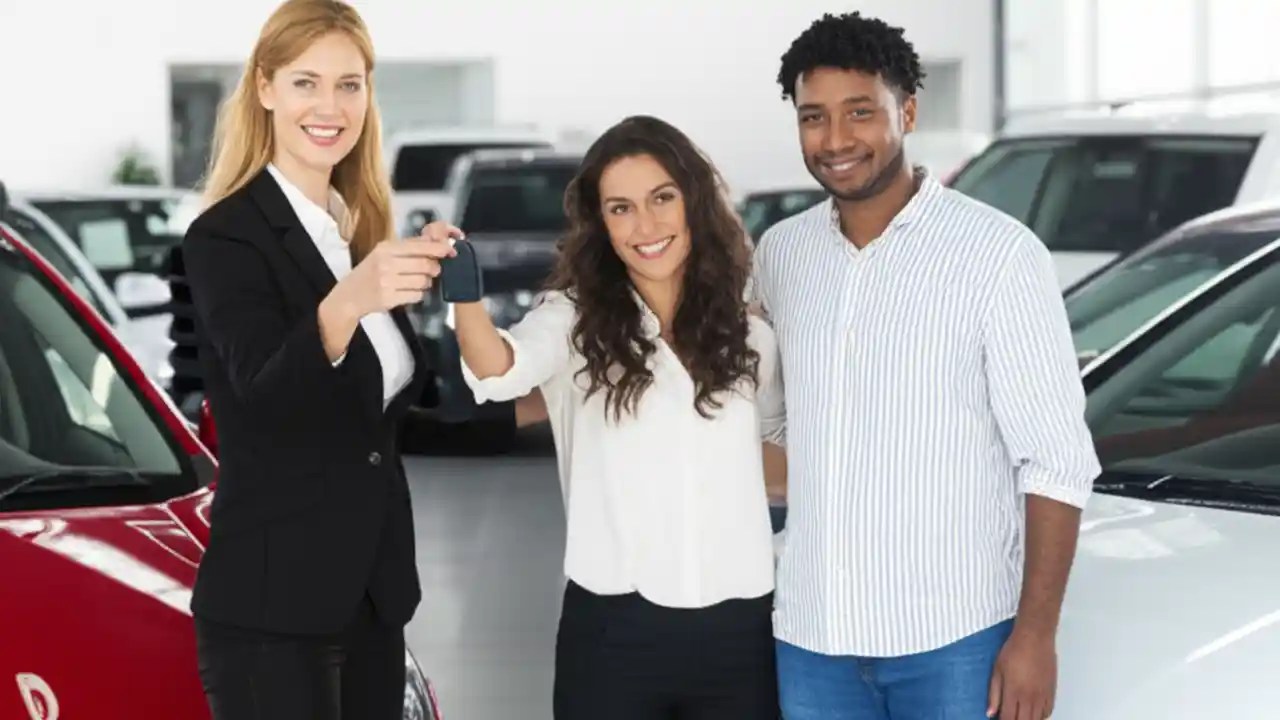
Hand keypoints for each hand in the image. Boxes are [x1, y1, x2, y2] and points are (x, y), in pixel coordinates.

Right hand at [333, 230, 457, 316]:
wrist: (348, 296)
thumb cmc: (369, 273)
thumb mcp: (383, 254)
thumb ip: (408, 247)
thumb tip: (435, 240)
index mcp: (385, 248)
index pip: (420, 246)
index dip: (439, 248)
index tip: (449, 250)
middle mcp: (385, 263)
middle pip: (426, 264)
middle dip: (435, 268)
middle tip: (434, 270)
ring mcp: (387, 282)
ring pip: (424, 281)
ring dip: (426, 283)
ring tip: (416, 282)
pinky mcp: (389, 299)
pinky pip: (417, 296)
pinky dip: (418, 294)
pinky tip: (407, 292)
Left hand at [988, 628, 1056, 718]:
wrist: (1035, 638)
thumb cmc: (1013, 651)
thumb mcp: (997, 670)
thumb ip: (994, 694)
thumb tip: (990, 713)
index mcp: (1013, 692)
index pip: (1008, 718)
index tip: (999, 719)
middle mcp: (1029, 697)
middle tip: (1009, 717)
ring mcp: (1042, 695)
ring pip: (1037, 719)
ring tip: (1020, 715)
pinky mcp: (1052, 691)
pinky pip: (1048, 711)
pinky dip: (1040, 716)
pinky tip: (1033, 713)